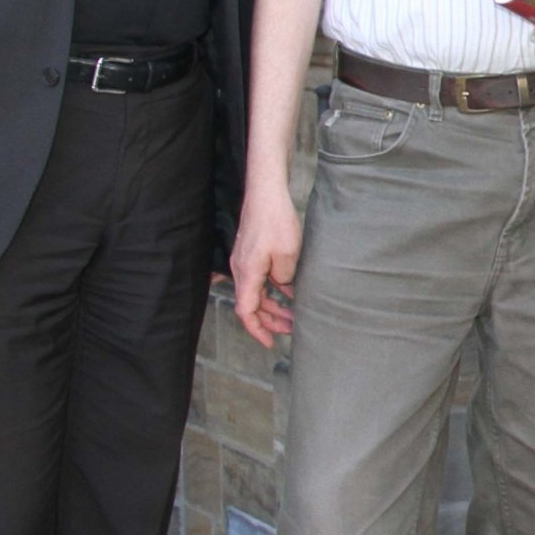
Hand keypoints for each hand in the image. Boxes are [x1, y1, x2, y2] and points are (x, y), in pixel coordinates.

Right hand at [231, 187, 302, 346]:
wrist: (266, 193)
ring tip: (293, 314)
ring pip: (256, 292)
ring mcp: (245, 261)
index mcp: (247, 274)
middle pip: (252, 304)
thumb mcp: (288, 255)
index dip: (257, 330)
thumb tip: (284, 287)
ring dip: (273, 305)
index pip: (246, 311)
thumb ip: (285, 278)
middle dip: (270, 320)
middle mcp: (242, 270)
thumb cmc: (275, 220)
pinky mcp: (252, 253)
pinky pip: (259, 279)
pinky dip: (272, 289)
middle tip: (291, 329)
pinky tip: (289, 291)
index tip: (270, 342)